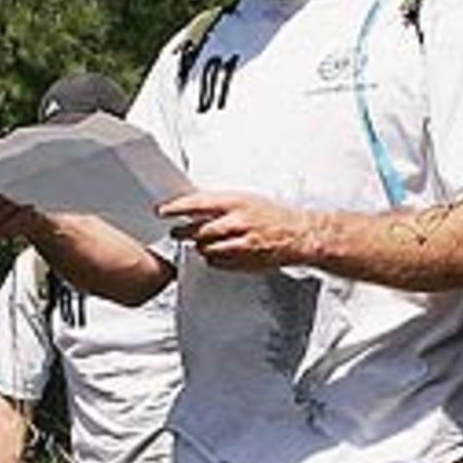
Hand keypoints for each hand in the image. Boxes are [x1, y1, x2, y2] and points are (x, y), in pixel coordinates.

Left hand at [158, 191, 317, 269]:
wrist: (299, 234)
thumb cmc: (273, 216)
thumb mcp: (247, 200)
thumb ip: (221, 205)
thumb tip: (195, 207)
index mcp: (237, 203)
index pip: (198, 204)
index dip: (177, 208)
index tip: (163, 211)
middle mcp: (238, 223)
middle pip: (198, 230)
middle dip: (183, 232)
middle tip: (176, 233)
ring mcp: (242, 244)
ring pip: (206, 248)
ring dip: (200, 246)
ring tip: (199, 243)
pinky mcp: (245, 261)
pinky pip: (218, 263)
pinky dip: (213, 259)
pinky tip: (216, 254)